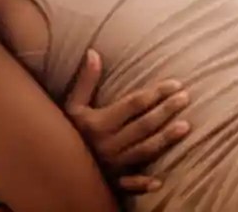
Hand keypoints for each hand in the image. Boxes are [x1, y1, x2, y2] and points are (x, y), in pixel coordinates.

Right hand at [64, 49, 190, 194]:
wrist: (51, 165)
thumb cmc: (64, 129)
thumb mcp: (72, 105)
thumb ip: (85, 81)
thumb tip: (93, 52)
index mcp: (98, 124)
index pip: (133, 105)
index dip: (155, 93)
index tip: (175, 84)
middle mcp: (106, 144)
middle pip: (143, 125)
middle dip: (166, 111)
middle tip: (186, 98)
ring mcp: (111, 165)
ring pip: (143, 151)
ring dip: (165, 140)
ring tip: (186, 127)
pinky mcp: (111, 182)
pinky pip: (128, 185)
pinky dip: (142, 184)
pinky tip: (159, 181)